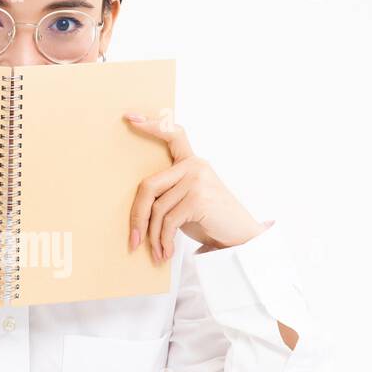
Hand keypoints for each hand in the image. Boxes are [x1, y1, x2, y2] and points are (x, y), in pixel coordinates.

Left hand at [123, 112, 263, 261]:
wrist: (242, 235)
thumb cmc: (211, 219)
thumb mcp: (189, 200)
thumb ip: (170, 192)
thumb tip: (136, 211)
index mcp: (192, 162)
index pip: (172, 135)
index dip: (151, 125)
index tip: (130, 118)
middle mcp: (194, 166)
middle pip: (148, 186)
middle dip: (136, 216)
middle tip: (132, 240)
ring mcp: (197, 180)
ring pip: (157, 209)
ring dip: (152, 237)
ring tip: (155, 254)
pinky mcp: (198, 198)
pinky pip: (168, 222)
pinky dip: (163, 241)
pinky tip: (165, 253)